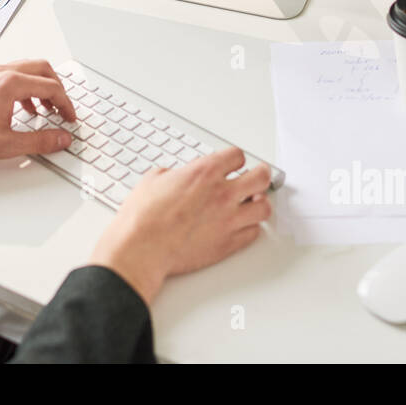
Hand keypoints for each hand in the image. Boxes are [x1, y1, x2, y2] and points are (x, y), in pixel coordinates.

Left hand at [0, 59, 77, 158]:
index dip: (66, 104)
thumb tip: (61, 138)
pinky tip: (25, 108)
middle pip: (44, 70)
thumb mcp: (6, 143)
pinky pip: (16, 75)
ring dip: (43, 88)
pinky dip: (28, 88)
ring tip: (46, 110)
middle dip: (58, 90)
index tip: (70, 118)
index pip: (52, 87)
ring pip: (29, 70)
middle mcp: (4, 73)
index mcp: (11, 84)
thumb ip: (39, 141)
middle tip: (63, 109)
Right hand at [88, 147, 272, 305]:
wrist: (141, 248)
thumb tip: (173, 176)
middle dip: (261, 176)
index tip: (234, 164)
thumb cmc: (143, 217)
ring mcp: (228, 220)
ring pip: (264, 208)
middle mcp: (222, 194)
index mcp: (204, 172)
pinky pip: (253, 233)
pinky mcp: (228, 244)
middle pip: (261, 177)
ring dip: (259, 204)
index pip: (237, 156)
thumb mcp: (153, 179)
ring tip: (253, 204)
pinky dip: (250, 228)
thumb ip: (172, 174)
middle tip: (258, 177)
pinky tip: (242, 226)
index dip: (235, 159)